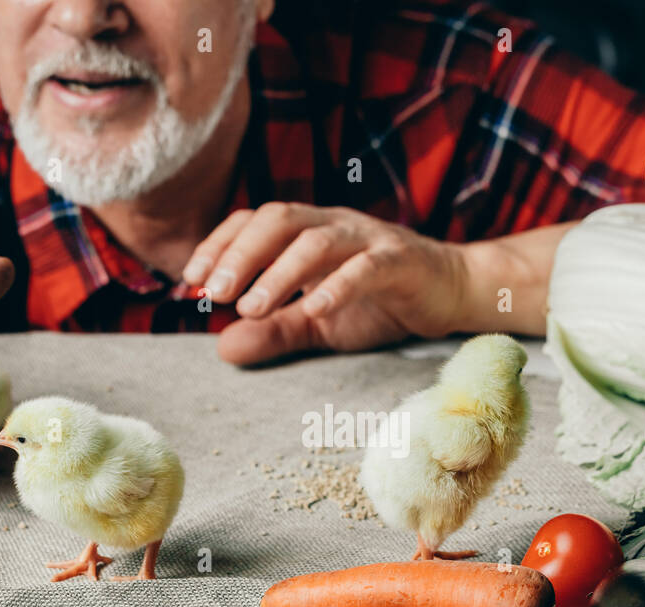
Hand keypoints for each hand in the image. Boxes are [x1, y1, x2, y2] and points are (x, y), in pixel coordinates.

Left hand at [183, 203, 471, 364]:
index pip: (254, 221)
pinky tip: (313, 308)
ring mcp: (369, 238)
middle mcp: (334, 224)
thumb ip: (275, 332)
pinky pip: (365, 266)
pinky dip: (337, 285)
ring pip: (317, 241)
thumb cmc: (381, 302)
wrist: (452, 293)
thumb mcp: (319, 323)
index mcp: (309, 231)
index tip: (192, 281)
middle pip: (278, 219)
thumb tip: (223, 348)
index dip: (220, 244)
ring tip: (251, 308)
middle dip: (240, 254)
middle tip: (215, 293)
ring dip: (278, 272)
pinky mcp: (401, 260)